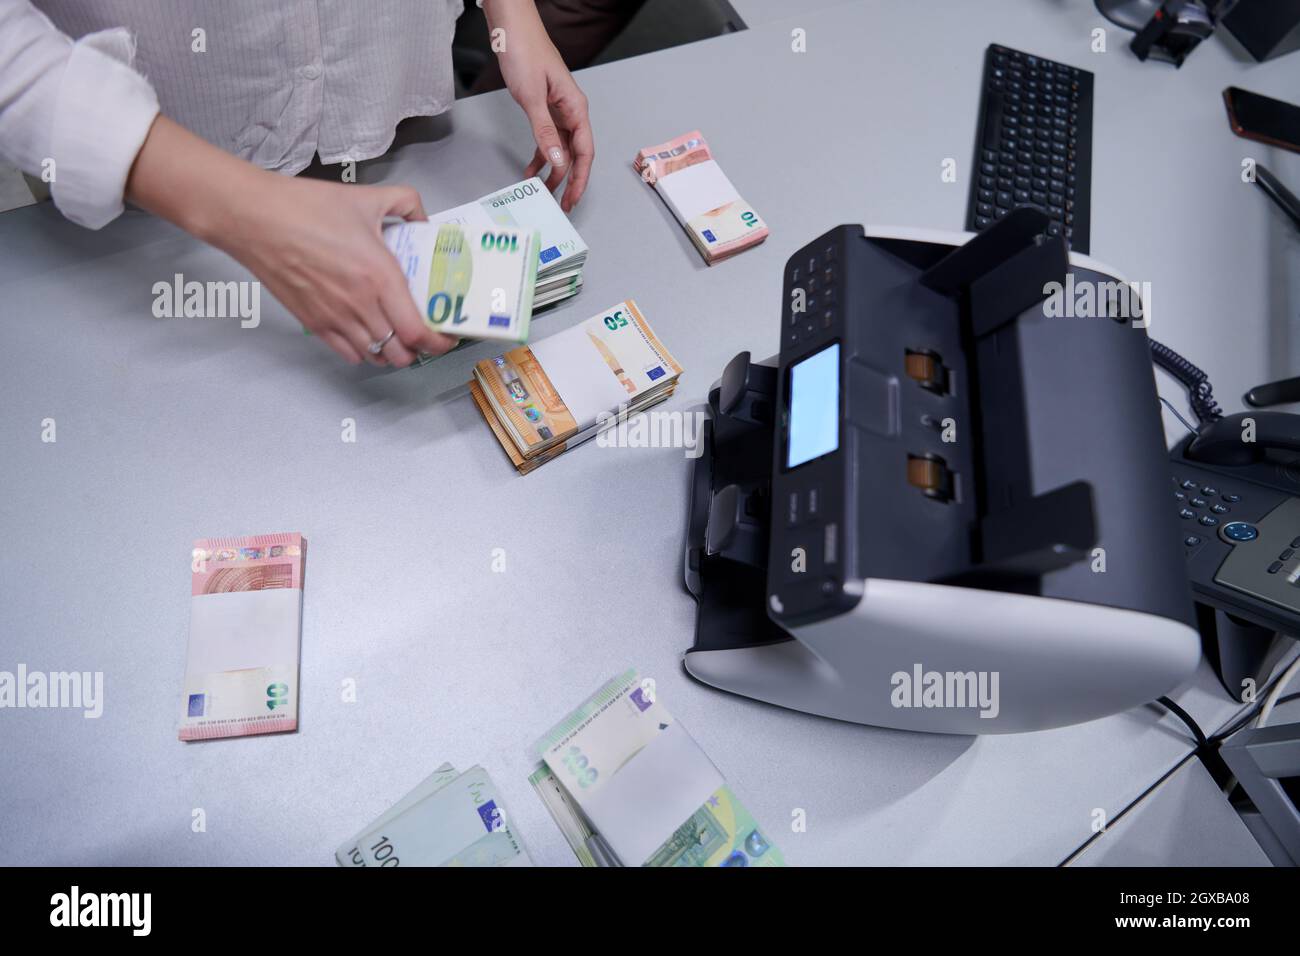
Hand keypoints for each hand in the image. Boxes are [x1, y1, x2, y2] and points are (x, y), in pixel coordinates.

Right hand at [213, 175, 456, 365]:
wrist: (254, 217)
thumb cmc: (305, 207)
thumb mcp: (366, 197)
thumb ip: (406, 202)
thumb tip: (423, 219)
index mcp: (380, 276)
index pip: (419, 331)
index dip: (439, 342)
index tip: (447, 337)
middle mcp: (360, 304)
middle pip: (401, 352)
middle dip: (419, 349)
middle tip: (425, 334)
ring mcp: (335, 318)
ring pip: (376, 357)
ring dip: (393, 352)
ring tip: (398, 336)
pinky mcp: (313, 323)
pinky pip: (348, 354)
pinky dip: (365, 352)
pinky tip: (369, 336)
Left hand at [487, 1, 594, 211]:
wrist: (511, 27)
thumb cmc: (524, 51)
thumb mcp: (532, 96)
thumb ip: (544, 132)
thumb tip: (558, 161)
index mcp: (575, 108)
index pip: (585, 152)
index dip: (580, 179)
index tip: (573, 198)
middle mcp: (571, 111)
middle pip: (576, 155)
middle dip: (570, 181)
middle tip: (562, 204)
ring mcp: (558, 111)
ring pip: (562, 150)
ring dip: (554, 171)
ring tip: (544, 191)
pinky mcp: (545, 108)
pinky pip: (548, 139)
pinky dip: (541, 156)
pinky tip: (531, 169)